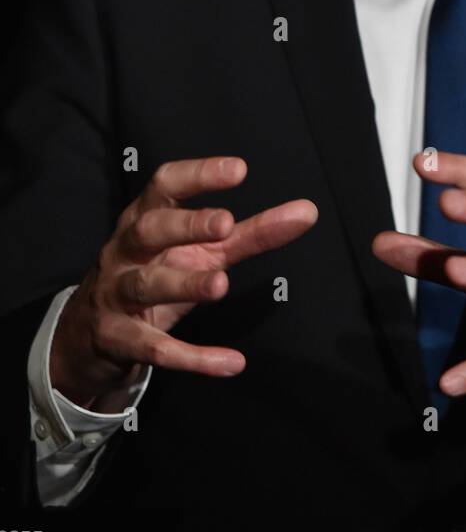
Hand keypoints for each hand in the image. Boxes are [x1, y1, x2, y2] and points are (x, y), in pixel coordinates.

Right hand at [50, 156, 317, 409]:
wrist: (91, 331)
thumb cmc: (157, 271)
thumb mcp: (203, 250)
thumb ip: (253, 231)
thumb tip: (307, 212)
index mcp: (146, 218)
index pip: (165, 185)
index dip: (199, 174)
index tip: (239, 169)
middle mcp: (126, 250)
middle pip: (149, 230)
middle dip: (185, 225)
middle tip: (226, 223)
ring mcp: (117, 294)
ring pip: (145, 285)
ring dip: (184, 284)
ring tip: (221, 284)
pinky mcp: (119, 338)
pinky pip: (154, 348)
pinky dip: (192, 357)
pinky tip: (232, 363)